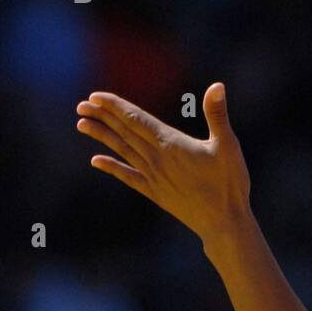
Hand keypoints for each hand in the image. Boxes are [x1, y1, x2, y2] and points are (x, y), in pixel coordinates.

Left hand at [76, 82, 251, 242]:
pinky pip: (129, 177)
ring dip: (102, 136)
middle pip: (124, 132)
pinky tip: (96, 161)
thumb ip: (217, 115)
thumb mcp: (228, 146)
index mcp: (171, 143)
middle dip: (102, 117)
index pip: (137, 119)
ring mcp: (154, 177)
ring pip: (123, 151)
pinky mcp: (156, 193)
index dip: (115, 106)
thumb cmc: (230, 185)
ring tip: (81, 124)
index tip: (96, 97)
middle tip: (82, 105)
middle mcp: (157, 159)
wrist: (224, 224)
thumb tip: (217, 85)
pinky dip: (112, 167)